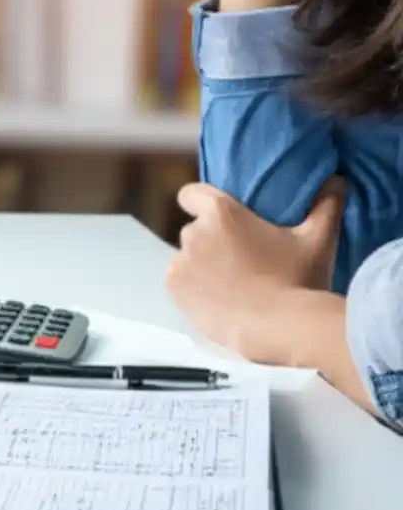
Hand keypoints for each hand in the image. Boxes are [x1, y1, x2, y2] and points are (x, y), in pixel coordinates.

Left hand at [165, 179, 343, 363]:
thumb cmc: (297, 280)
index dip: (200, 202)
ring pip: (188, 258)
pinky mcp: (173, 288)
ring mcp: (180, 262)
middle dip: (213, 241)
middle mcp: (193, 233)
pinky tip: (218, 300)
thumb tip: (336, 181)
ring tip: (231, 285)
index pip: (192, 194)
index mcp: (221, 213)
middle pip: (197, 230)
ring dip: (202, 266)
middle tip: (241, 260)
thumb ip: (324, 207)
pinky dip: (192, 288)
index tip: (217, 217)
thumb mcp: (317, 241)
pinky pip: (180, 282)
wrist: (278, 327)